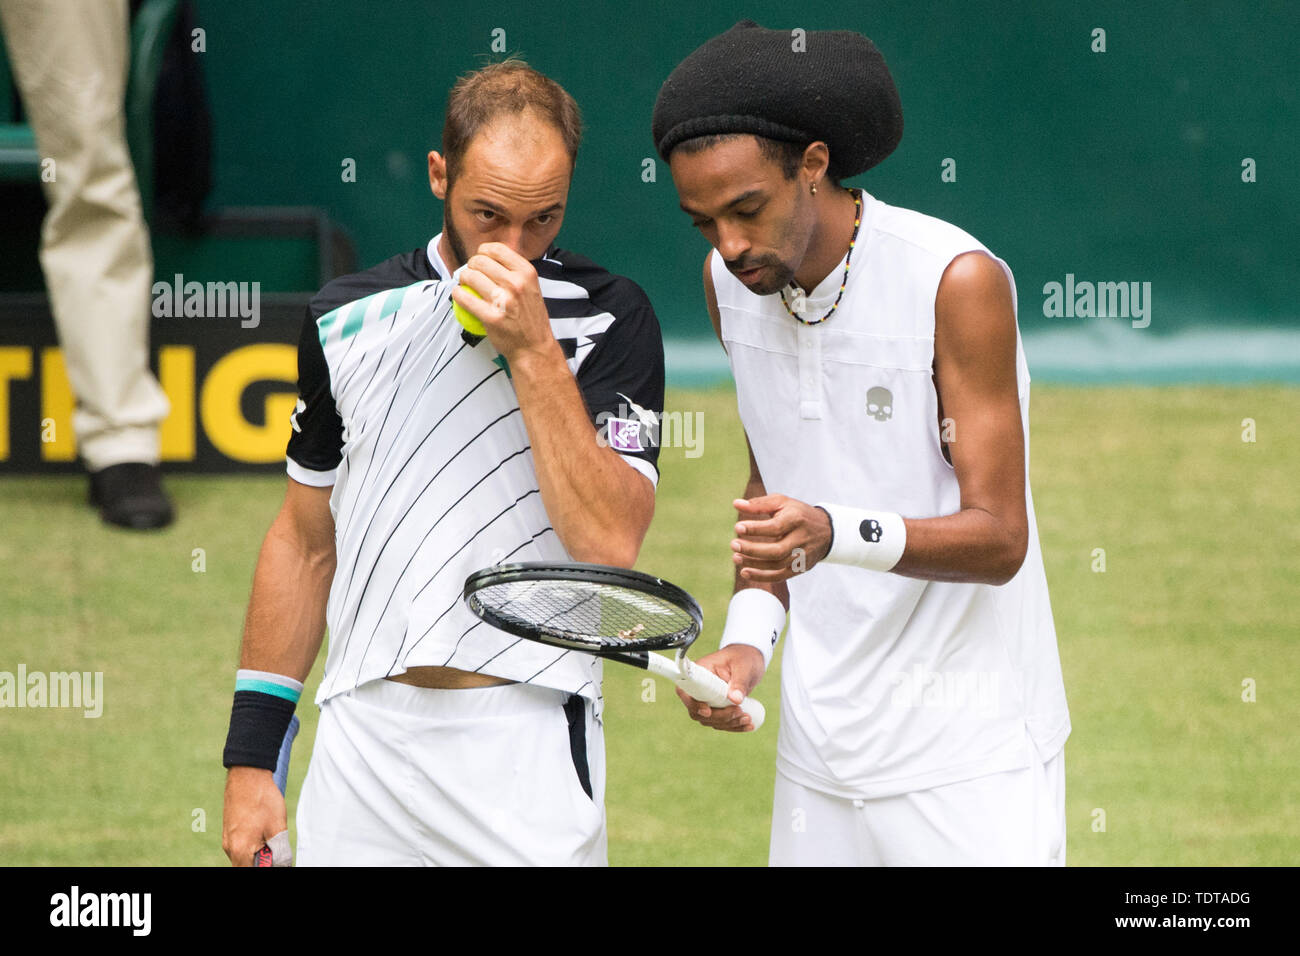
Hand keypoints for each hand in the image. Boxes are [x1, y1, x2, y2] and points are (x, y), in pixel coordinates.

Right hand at [222, 766, 286, 866]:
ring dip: (258, 852)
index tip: (278, 861)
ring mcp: (227, 838)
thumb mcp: (277, 828)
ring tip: (271, 835)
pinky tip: (263, 829)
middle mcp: (229, 847)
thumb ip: (279, 852)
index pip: (251, 872)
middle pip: (247, 866)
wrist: (247, 774)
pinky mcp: (229, 829)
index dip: (266, 868)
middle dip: (263, 861)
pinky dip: (253, 843)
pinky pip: (241, 845)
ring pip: (244, 855)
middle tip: (276, 848)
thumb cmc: (263, 799)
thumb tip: (283, 865)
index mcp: (240, 850)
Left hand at [452, 243, 559, 363]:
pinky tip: (459, 295)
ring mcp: (503, 300)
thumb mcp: (531, 287)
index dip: (483, 252)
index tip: (480, 260)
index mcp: (527, 272)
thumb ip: (514, 271)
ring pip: (469, 276)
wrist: (534, 347)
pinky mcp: (491, 316)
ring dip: (462, 279)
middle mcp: (516, 283)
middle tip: (471, 275)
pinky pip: (464, 298)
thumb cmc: (530, 318)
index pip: (496, 249)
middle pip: (480, 261)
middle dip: (470, 265)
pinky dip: (457, 294)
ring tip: (465, 285)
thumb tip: (489, 256)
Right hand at [675, 644, 764, 731]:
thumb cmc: (743, 658)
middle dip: (718, 717)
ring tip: (747, 718)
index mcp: (700, 672)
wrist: (750, 661)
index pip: (685, 690)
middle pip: (697, 711)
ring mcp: (707, 699)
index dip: (693, 704)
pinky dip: (734, 726)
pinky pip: (721, 722)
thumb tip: (735, 699)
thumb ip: (739, 682)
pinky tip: (748, 725)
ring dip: (728, 723)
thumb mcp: (744, 666)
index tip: (707, 711)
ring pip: (709, 720)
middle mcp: (700, 687)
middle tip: (739, 711)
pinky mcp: (717, 708)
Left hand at [731, 494, 831, 583]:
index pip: (775, 527)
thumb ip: (759, 504)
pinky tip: (745, 572)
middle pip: (777, 550)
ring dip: (754, 563)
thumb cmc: (798, 514)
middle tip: (734, 545)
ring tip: (736, 558)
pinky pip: (780, 576)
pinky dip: (761, 576)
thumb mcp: (782, 503)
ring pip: (777, 565)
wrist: (827, 531)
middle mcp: (801, 539)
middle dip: (753, 550)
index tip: (737, 527)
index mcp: (796, 519)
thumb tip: (736, 504)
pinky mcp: (800, 568)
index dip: (755, 529)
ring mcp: (802, 556)